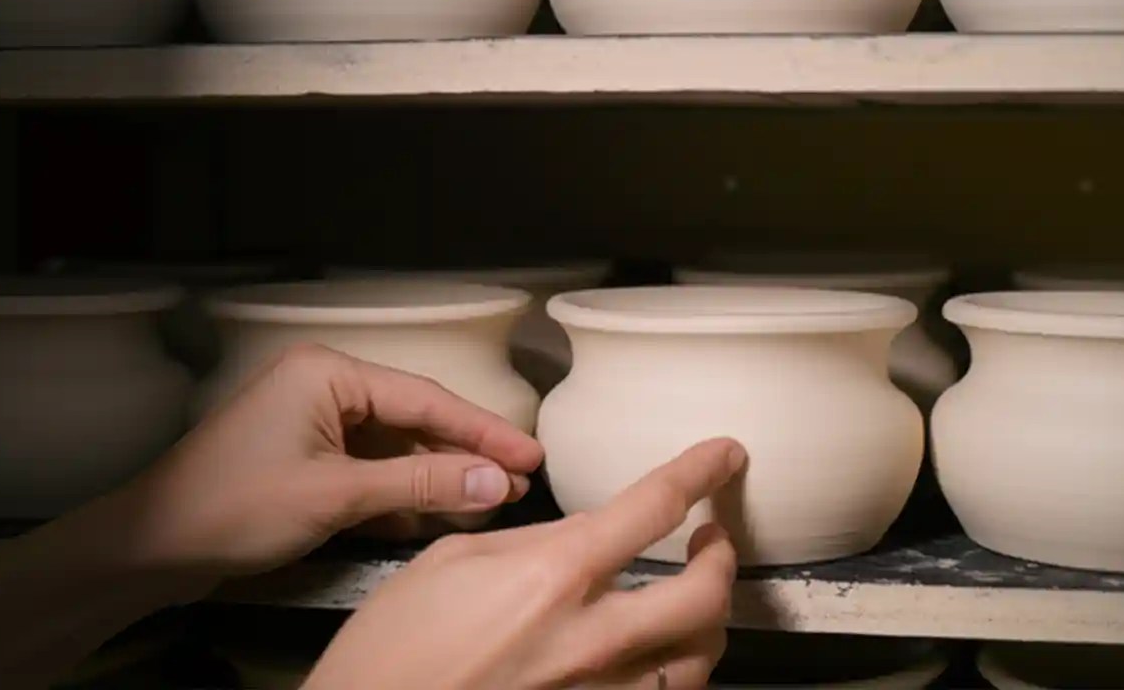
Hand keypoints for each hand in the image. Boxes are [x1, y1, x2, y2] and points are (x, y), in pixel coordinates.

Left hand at [110, 343, 544, 577]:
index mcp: (328, 373)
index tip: (531, 458)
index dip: (484, 432)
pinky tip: (436, 515)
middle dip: (464, 456)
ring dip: (435, 477)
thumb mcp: (337, 495)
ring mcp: (312, 422)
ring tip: (490, 503)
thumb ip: (421, 482)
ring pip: (394, 447)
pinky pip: (368, 468)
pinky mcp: (305, 457)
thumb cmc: (231, 508)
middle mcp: (323, 386)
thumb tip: (497, 483)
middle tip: (521, 484)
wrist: (149, 547)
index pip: (426, 398)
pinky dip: (400, 493)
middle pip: (414, 419)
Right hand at [306, 438, 746, 689]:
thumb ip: (531, 542)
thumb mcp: (451, 563)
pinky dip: (676, 670)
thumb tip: (585, 533)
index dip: (701, 472)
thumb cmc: (395, 642)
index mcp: (555, 575)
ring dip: (708, 618)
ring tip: (693, 595)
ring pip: (701, 658)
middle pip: (706, 594)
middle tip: (713, 537)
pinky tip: (661, 654)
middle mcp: (594, 638)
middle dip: (724, 555)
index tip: (728, 455)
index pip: (653, 506)